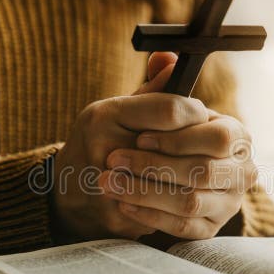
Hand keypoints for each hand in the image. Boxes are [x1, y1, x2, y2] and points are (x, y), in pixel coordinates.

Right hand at [51, 54, 208, 240]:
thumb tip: (175, 61)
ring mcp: (108, 184)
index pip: (170, 109)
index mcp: (105, 115)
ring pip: (174, 182)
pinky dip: (181, 201)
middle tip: (206, 146)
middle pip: (175, 147)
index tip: (202, 115)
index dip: (195, 113)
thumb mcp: (120, 109)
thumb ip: (152, 90)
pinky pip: (165, 208)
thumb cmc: (103, 140)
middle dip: (198, 146)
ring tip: (198, 168)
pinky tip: (185, 192)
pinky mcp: (117, 213)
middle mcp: (102, 147)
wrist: (67, 189)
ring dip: (194, 176)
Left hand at [98, 53, 257, 239]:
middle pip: (205, 171)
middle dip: (154, 165)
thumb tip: (165, 58)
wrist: (140, 184)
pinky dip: (150, 214)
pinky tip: (123, 203)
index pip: (219, 136)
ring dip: (144, 190)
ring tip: (108, 181)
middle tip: (113, 159)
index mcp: (235, 135)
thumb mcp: (147, 113)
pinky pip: (183, 227)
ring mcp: (229, 202)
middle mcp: (241, 170)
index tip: (140, 136)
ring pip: (190, 200)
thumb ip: (158, 90)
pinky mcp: (209, 228)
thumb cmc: (148, 141)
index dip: (177, 137)